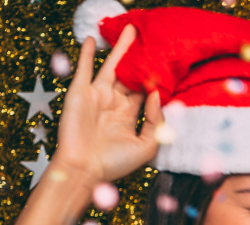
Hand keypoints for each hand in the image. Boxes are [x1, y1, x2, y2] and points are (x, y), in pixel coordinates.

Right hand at [53, 27, 164, 183]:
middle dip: (139, 59)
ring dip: (119, 49)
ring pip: (111, 66)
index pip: (144, 92)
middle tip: (150, 41)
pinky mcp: (80, 92)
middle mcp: (113, 103)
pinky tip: (92, 39)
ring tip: (129, 31)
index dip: (155, 80)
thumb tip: (158, 95)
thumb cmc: (115, 164)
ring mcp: (97, 96)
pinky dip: (88, 53)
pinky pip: (85, 68)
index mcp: (128, 115)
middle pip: (129, 75)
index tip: (169, 67)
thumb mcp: (147, 145)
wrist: (84, 169)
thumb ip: (157, 121)